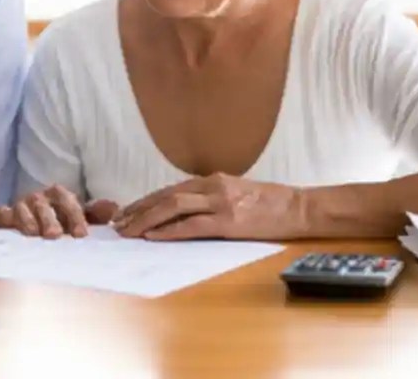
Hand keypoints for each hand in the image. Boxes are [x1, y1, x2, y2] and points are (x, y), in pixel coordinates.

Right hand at [0, 185, 119, 238]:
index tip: (81, 235)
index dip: (74, 215)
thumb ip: (96, 215)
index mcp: (58, 196)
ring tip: (35, 235)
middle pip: (43, 202)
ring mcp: (20, 206)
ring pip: (22, 207)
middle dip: (50, 218)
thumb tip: (114, 208)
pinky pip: (1, 213)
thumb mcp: (81, 221)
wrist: (35, 235)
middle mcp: (39, 198)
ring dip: (29, 220)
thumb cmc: (62, 226)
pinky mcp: (4, 217)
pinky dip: (7, 220)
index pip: (67, 199)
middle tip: (55, 235)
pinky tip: (13, 232)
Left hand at [112, 173, 306, 240]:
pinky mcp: (230, 221)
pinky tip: (153, 237)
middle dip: (138, 210)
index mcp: (213, 180)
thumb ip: (212, 197)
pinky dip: (170, 231)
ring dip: (146, 219)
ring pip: (173, 207)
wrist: (299, 207)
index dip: (145, 201)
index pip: (170, 190)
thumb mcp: (237, 192)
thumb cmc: (271, 204)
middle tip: (118, 223)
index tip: (127, 212)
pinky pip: (192, 226)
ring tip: (128, 231)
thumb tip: (185, 211)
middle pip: (165, 196)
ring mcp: (221, 203)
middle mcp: (212, 187)